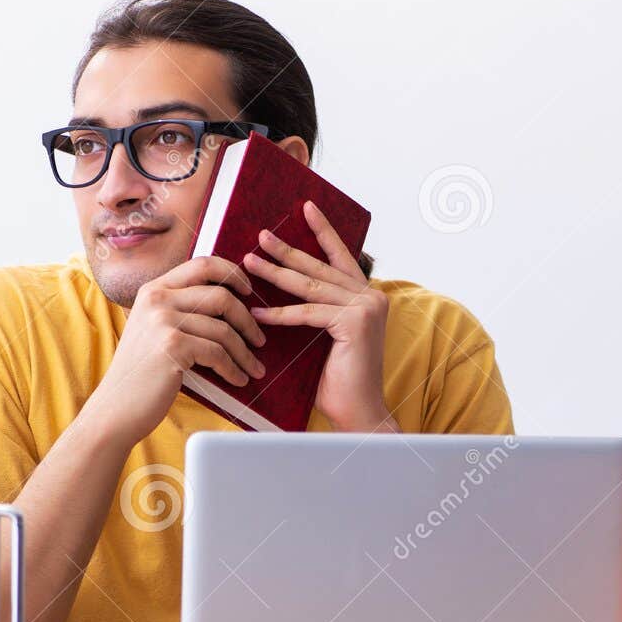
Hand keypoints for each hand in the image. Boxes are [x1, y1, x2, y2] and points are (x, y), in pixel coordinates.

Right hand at [84, 256, 267, 445]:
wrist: (116, 406)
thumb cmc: (142, 371)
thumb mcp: (154, 328)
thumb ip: (180, 308)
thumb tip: (229, 300)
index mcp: (154, 289)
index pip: (202, 264)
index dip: (232, 273)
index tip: (249, 291)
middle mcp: (157, 299)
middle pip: (221, 296)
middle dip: (247, 320)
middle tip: (259, 339)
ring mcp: (163, 321)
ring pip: (223, 329)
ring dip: (245, 352)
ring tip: (254, 367)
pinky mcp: (172, 347)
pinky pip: (217, 353)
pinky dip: (233, 369)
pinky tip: (238, 379)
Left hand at [243, 201, 396, 432]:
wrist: (358, 412)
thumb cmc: (337, 380)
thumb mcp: (324, 336)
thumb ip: (315, 311)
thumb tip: (282, 289)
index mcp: (366, 296)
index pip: (339, 258)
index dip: (323, 231)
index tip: (306, 208)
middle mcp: (371, 296)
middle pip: (320, 268)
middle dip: (287, 250)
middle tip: (261, 235)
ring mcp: (366, 307)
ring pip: (311, 286)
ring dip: (276, 273)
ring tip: (250, 261)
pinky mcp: (355, 322)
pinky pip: (308, 313)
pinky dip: (280, 314)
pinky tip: (256, 313)